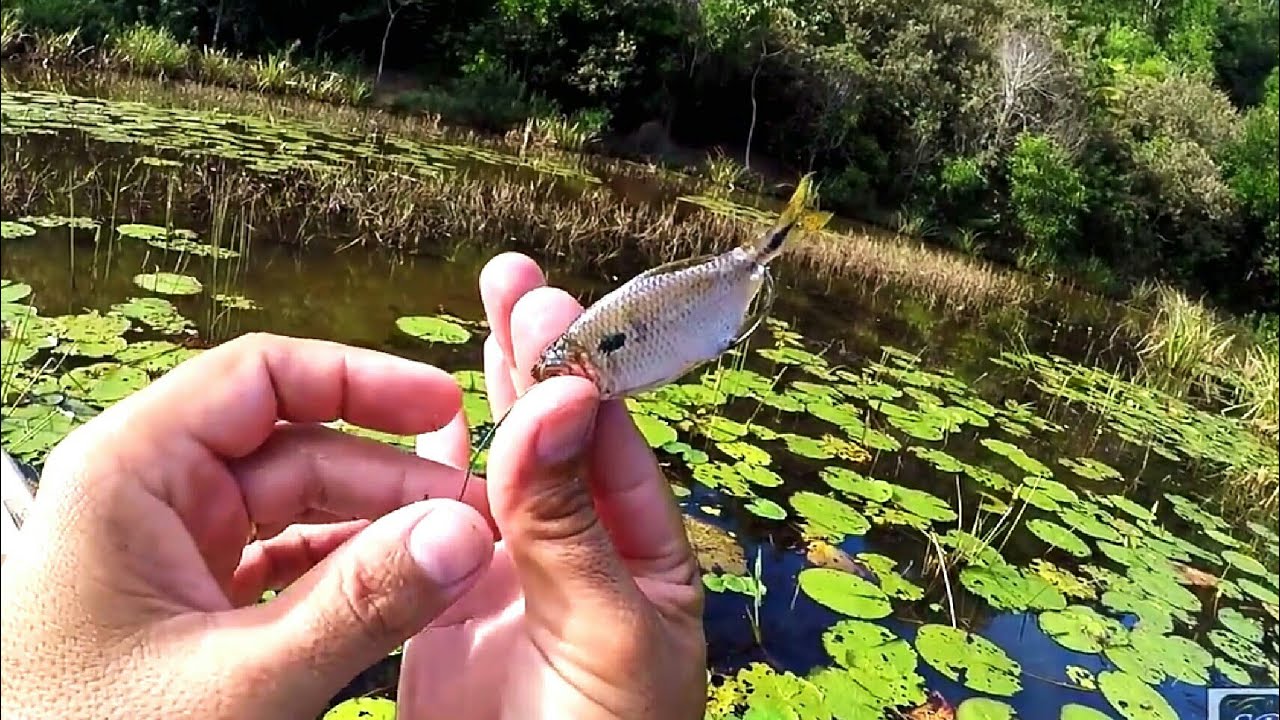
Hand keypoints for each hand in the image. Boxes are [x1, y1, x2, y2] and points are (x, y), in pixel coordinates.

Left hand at [0, 333, 496, 718]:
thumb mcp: (238, 683)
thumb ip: (358, 604)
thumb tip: (459, 534)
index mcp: (130, 476)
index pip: (260, 378)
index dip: (361, 381)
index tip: (440, 403)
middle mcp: (148, 499)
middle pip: (294, 446)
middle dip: (391, 476)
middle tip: (471, 511)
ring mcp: (168, 553)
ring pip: (295, 508)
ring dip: (376, 529)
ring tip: (450, 552)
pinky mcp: (186, 605)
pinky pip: (282, 564)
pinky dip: (344, 573)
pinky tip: (399, 588)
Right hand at [398, 252, 706, 718]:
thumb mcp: (608, 637)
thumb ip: (574, 525)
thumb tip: (565, 402)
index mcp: (642, 551)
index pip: (609, 439)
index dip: (579, 369)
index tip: (546, 306)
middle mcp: (583, 548)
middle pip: (558, 433)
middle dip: (540, 355)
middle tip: (514, 275)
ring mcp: (515, 572)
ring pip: (499, 464)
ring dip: (493, 390)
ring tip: (487, 311)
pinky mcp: (453, 601)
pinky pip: (442, 519)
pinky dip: (434, 465)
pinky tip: (432, 413)